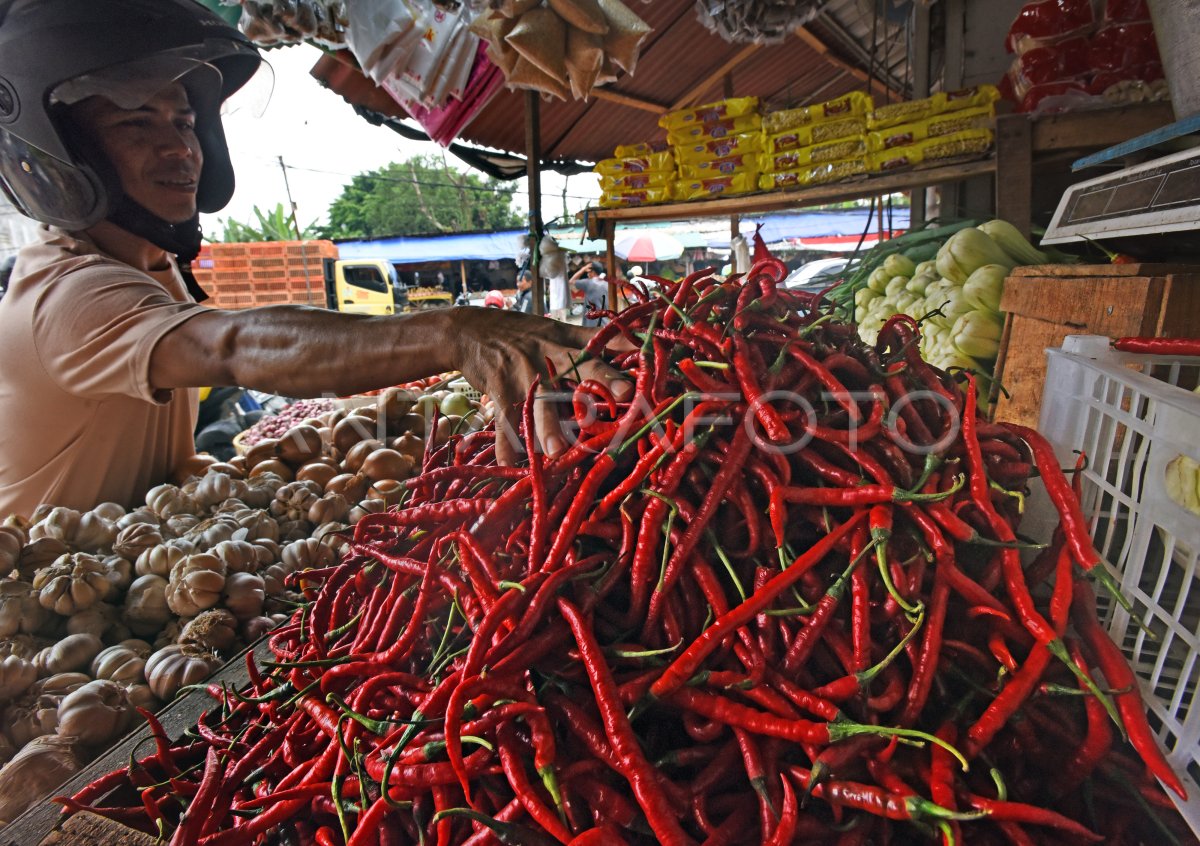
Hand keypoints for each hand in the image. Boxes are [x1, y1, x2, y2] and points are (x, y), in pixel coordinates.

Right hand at [447, 307, 630, 464]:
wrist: (469, 331)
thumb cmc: (522, 333)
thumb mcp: (557, 328)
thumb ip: (593, 338)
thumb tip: (637, 339)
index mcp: (567, 344)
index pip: (599, 349)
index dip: (620, 359)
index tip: (636, 380)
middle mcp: (549, 357)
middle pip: (578, 370)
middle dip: (598, 386)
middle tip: (617, 401)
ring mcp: (523, 373)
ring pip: (540, 402)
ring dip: (547, 428)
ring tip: (556, 452)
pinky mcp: (499, 388)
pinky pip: (504, 420)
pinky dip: (505, 443)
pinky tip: (508, 464)